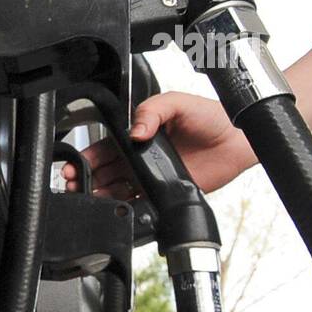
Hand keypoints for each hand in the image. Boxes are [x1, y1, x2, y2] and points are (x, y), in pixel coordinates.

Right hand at [61, 91, 256, 197]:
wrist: (237, 141)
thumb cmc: (211, 117)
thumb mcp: (178, 102)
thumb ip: (153, 110)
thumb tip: (135, 131)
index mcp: (139, 133)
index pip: (105, 146)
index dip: (87, 156)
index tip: (75, 163)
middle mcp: (141, 156)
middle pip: (103, 170)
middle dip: (85, 177)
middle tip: (74, 183)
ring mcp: (150, 176)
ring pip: (114, 189)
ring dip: (98, 194)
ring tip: (86, 197)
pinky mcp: (162, 193)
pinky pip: (137, 203)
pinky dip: (123, 208)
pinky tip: (112, 209)